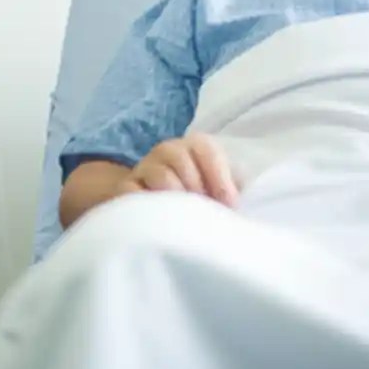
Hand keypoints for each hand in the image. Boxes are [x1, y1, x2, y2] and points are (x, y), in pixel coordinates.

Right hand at [116, 133, 239, 206]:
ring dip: (176, 199)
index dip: (219, 176)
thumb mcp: (219, 187)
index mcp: (194, 146)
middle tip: (205, 212)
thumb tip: (244, 205)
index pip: (205, 149)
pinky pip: (132, 193)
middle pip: (180, 157)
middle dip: (197, 188)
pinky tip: (161, 221)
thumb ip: (233, 189)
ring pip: (160, 176)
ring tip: (185, 218)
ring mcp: (144, 168)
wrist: (157, 202)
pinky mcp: (125, 189)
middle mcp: (167, 151)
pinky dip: (147, 206)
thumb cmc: (198, 195)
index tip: (229, 204)